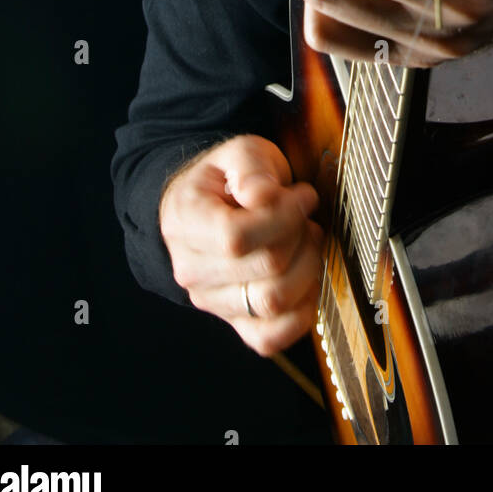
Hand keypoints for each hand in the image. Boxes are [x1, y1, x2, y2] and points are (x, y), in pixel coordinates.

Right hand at [159, 134, 323, 355]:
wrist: (208, 208)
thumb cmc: (226, 180)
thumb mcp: (239, 153)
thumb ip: (251, 167)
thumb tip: (263, 196)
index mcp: (185, 223)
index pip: (236, 237)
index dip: (282, 216)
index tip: (302, 196)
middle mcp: (192, 270)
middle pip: (265, 268)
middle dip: (300, 236)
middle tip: (305, 216)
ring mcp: (213, 301)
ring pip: (273, 302)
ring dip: (307, 268)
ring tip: (306, 241)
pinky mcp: (235, 322)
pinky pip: (270, 338)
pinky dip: (301, 313)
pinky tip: (306, 279)